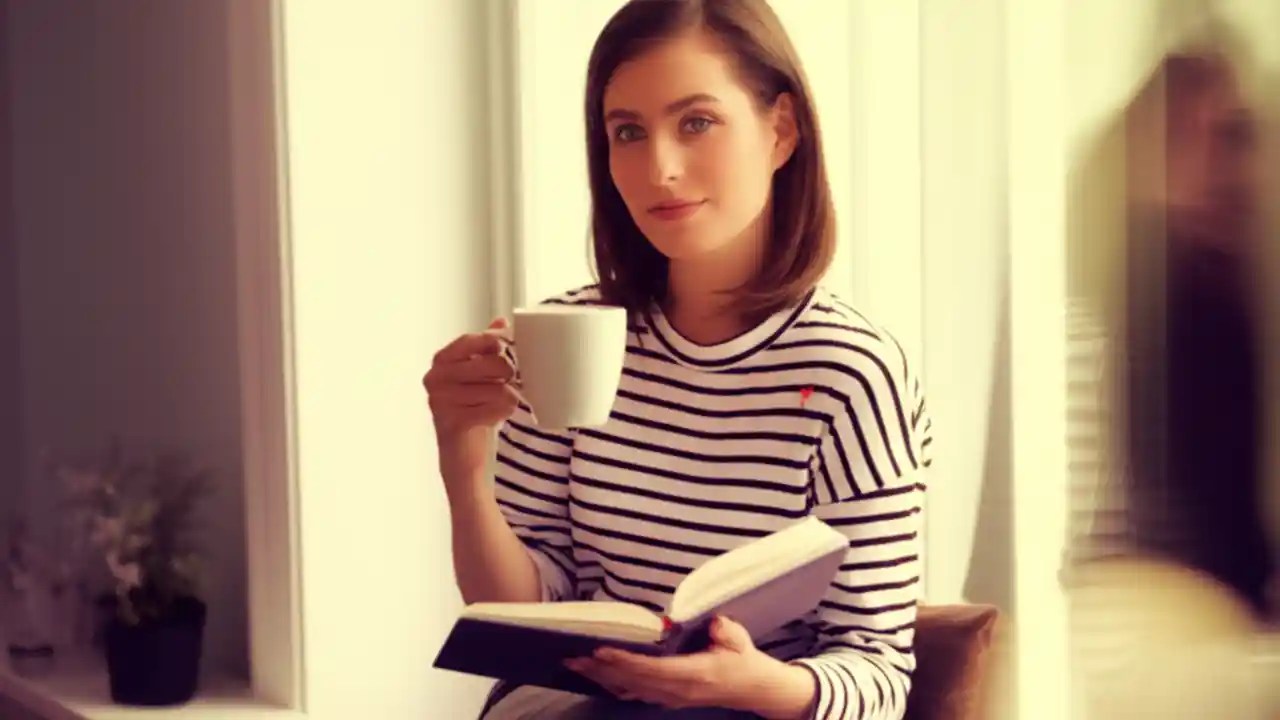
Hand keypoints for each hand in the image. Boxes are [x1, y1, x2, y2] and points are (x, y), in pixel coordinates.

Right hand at [423, 318, 520, 480]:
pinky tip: (498, 416)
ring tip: (506, 402)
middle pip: (490, 363)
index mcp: (441, 360)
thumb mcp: (481, 376)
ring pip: (496, 388)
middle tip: (514, 382)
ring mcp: (440, 400)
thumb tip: (501, 320)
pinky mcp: (451, 422)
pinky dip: (502, 413)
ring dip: (509, 397)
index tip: (513, 347)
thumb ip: (486, 347)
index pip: (471, 339)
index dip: (496, 342)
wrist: (464, 454)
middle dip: (509, 373)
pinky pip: (492, 409)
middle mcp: (435, 378)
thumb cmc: (475, 410)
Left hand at [564, 616, 810, 715]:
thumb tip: (711, 622)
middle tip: (572, 654)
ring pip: (628, 689)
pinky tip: (595, 676)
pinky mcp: (667, 698)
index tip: (602, 648)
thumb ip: (725, 630)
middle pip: (631, 680)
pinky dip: (611, 684)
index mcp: (694, 674)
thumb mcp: (739, 640)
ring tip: (575, 664)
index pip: (652, 668)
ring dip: (600, 677)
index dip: (625, 660)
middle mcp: (677, 690)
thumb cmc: (743, 659)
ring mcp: (670, 697)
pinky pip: (634, 693)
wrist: (753, 689)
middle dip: (600, 668)